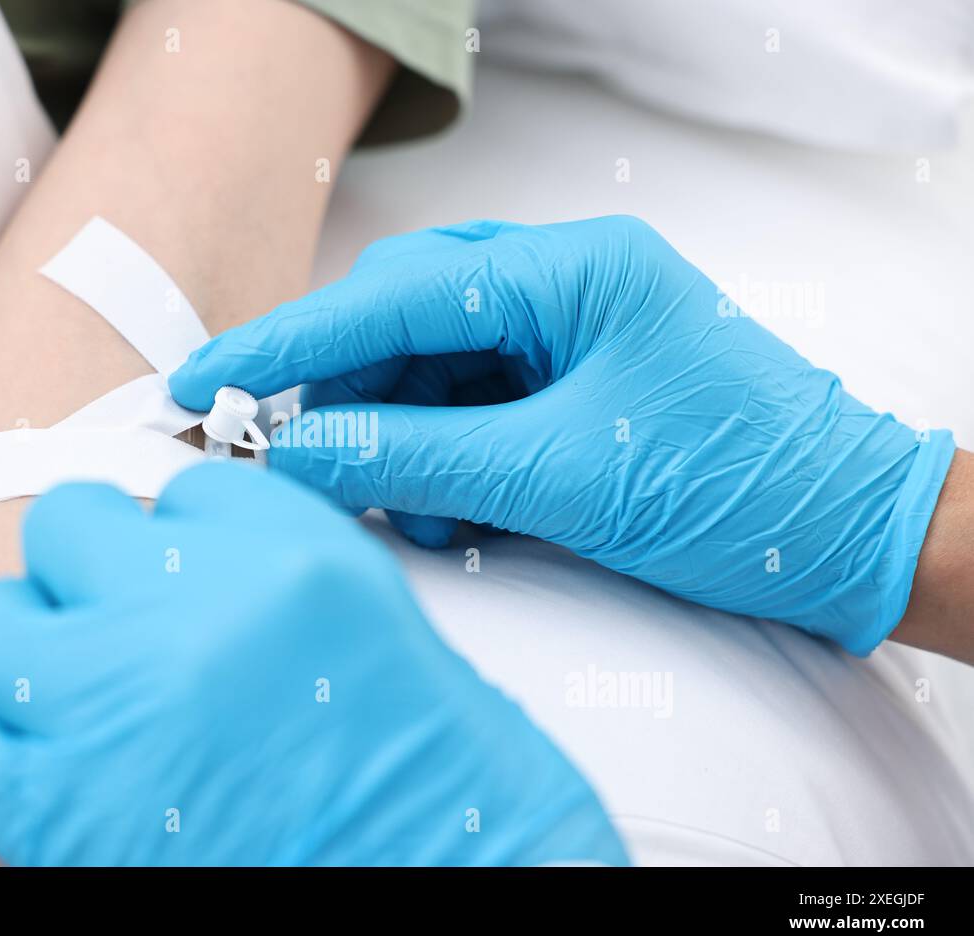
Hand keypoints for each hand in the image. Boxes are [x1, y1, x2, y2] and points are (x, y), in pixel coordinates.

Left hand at [0, 462, 625, 865]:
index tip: (167, 563)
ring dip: (25, 639)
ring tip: (69, 677)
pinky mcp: (61, 815)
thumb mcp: (367, 608)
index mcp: (285, 565)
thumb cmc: (419, 763)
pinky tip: (22, 733)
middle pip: (67, 527)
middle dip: (88, 564)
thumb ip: (258, 549)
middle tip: (118, 613)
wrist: (437, 875)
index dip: (166, 532)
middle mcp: (194, 623)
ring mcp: (117, 716)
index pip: (173, 489)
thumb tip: (162, 533)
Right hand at [169, 217, 955, 653]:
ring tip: (420, 514)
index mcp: (571, 272)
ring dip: (399, 445)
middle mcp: (560, 288)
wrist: (850, 541)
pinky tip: (456, 515)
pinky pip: (468, 414)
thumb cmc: (740, 489)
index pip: (395, 295)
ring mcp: (564, 338)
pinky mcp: (566, 391)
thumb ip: (420, 457)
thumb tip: (299, 452)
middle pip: (402, 325)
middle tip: (292, 460)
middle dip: (347, 397)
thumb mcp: (563, 476)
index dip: (290, 343)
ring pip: (430, 376)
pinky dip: (443, 466)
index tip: (207, 382)